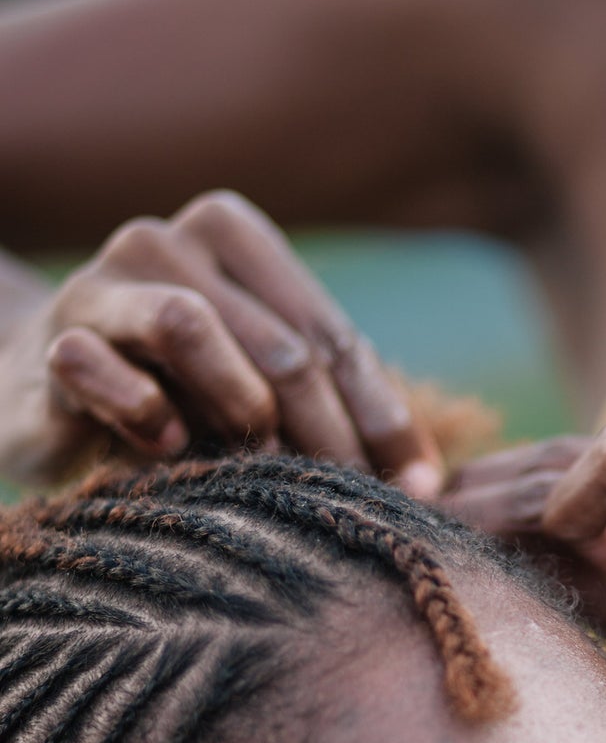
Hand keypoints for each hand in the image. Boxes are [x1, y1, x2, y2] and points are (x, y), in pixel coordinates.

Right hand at [0, 191, 442, 495]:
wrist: (32, 384)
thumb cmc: (168, 390)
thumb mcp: (253, 386)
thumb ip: (329, 403)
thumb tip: (428, 483)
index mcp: (232, 237)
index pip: (331, 335)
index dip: (382, 419)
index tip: (419, 490)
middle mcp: (168, 243)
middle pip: (279, 345)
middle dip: (329, 437)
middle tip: (350, 505)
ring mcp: (103, 284)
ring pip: (190, 327)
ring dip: (238, 406)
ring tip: (253, 459)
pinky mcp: (51, 340)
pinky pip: (96, 365)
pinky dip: (140, 409)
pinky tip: (167, 445)